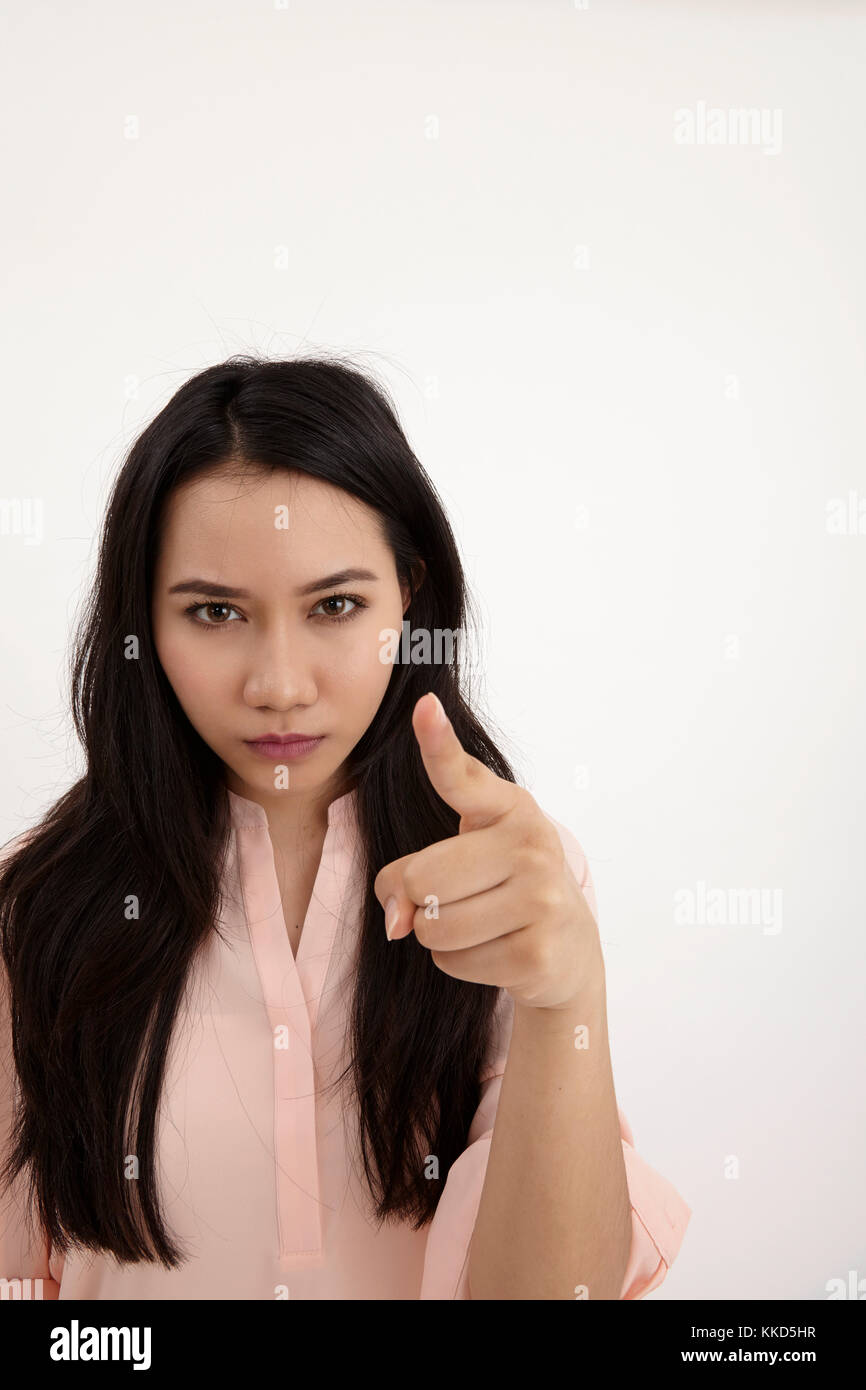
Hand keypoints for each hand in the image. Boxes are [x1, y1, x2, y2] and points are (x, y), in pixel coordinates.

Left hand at [372, 692, 602, 1009]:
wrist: (569, 949)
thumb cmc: (502, 890)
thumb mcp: (460, 862)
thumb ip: (410, 876)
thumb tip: (396, 924)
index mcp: (509, 808)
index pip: (462, 776)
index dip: (439, 742)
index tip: (425, 707)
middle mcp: (531, 843)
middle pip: (421, 877)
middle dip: (419, 899)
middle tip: (458, 898)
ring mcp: (540, 897)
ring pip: (432, 926)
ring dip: (439, 936)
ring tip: (481, 925)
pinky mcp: (537, 951)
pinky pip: (452, 961)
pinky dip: (459, 963)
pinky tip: (495, 950)